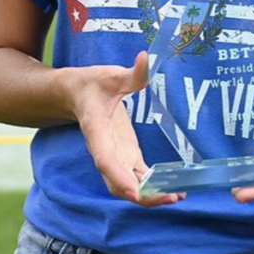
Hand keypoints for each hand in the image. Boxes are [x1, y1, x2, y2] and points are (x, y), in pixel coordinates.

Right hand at [69, 51, 184, 208]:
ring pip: (128, 186)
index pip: (106, 161)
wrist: (75, 94)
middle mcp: (105, 151)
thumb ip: (132, 74)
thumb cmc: (92, 85)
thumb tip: (148, 57)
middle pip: (119, 183)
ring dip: (150, 195)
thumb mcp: (111, 76)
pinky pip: (137, 178)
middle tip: (172, 196)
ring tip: (178, 196)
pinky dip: (153, 187)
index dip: (119, 178)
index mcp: (97, 133)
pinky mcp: (125, 156)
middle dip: (143, 195)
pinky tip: (175, 189)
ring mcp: (115, 156)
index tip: (136, 192)